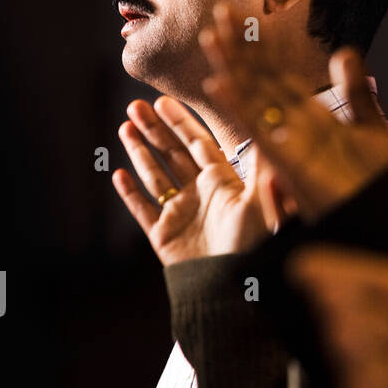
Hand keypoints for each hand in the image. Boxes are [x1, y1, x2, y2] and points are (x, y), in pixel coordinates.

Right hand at [112, 96, 275, 265]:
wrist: (232, 286)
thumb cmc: (252, 246)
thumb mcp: (260, 203)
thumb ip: (261, 170)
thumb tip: (269, 133)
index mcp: (222, 183)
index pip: (198, 143)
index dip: (180, 122)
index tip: (163, 101)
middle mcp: (199, 194)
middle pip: (172, 154)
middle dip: (154, 129)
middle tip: (135, 105)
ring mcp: (180, 214)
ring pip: (155, 176)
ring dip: (139, 152)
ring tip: (125, 127)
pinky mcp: (164, 236)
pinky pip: (143, 210)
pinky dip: (130, 193)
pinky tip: (118, 174)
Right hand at [199, 4, 387, 222]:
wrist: (378, 217)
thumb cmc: (373, 182)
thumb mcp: (369, 127)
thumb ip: (356, 91)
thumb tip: (347, 53)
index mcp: (308, 117)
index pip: (277, 73)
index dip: (261, 45)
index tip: (244, 16)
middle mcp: (291, 126)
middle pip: (257, 79)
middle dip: (238, 47)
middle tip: (219, 11)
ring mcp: (285, 141)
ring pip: (250, 98)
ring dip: (230, 68)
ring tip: (210, 36)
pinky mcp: (285, 162)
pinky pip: (255, 132)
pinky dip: (237, 108)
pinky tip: (218, 85)